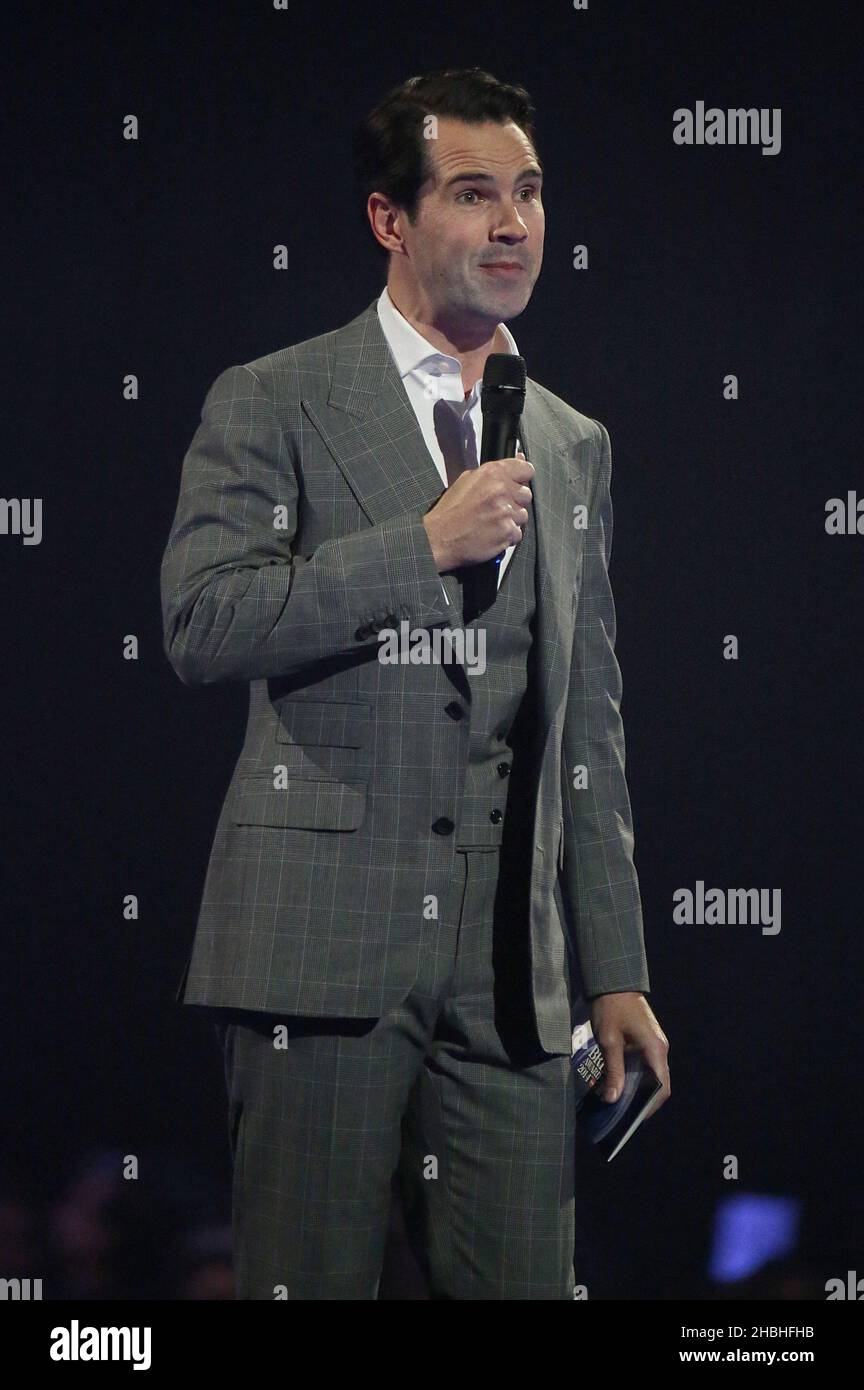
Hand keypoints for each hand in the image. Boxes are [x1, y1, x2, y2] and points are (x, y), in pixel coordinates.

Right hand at [422, 453, 533, 570]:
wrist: (439, 538)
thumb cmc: (451, 512)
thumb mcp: (467, 480)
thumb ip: (495, 472)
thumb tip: (519, 459)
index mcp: (492, 473)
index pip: (526, 469)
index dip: (522, 479)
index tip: (517, 485)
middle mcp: (500, 489)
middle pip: (526, 495)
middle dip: (515, 503)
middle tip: (495, 509)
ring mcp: (505, 511)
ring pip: (523, 515)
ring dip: (510, 521)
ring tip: (490, 523)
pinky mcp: (507, 531)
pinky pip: (517, 533)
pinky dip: (506, 537)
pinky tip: (491, 534)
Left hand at [589, 992, 669, 1117]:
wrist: (612, 982)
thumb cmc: (611, 1009)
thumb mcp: (609, 1041)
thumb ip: (613, 1071)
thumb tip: (613, 1099)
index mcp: (655, 1049)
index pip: (661, 1087)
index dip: (650, 1106)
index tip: (634, 1118)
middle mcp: (659, 1048)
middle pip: (657, 1083)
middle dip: (641, 1100)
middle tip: (621, 1113)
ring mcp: (654, 1044)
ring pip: (650, 1075)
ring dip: (636, 1088)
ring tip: (616, 1101)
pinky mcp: (646, 1041)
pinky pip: (644, 1065)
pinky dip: (633, 1076)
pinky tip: (616, 1082)